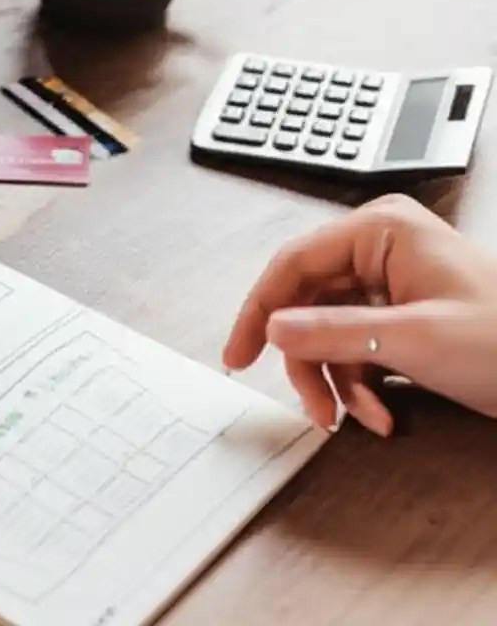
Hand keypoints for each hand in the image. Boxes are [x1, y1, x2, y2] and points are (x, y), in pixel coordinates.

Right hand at [223, 194, 496, 435]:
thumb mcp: (413, 339)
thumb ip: (334, 332)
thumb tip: (272, 328)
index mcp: (380, 230)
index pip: (293, 264)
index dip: (258, 310)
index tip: (237, 353)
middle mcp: (378, 250)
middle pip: (304, 304)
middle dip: (307, 362)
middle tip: (310, 407)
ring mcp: (388, 284)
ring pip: (324, 333)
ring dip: (333, 383)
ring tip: (350, 420)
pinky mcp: (397, 317)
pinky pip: (352, 349)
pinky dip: (358, 387)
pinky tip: (379, 415)